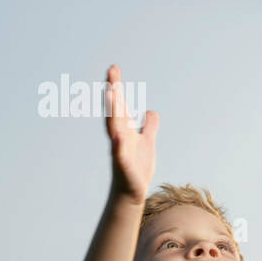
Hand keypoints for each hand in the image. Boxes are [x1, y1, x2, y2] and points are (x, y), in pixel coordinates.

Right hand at [104, 63, 157, 204]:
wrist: (133, 191)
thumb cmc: (137, 167)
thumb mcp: (147, 142)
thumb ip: (148, 126)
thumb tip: (150, 111)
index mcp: (125, 129)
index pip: (120, 105)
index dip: (116, 87)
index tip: (113, 68)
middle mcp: (119, 136)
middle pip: (115, 111)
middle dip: (113, 94)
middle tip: (111, 74)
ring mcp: (120, 150)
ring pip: (115, 128)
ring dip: (113, 112)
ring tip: (113, 95)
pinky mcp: (123, 165)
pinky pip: (120, 153)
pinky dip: (118, 145)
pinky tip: (118, 136)